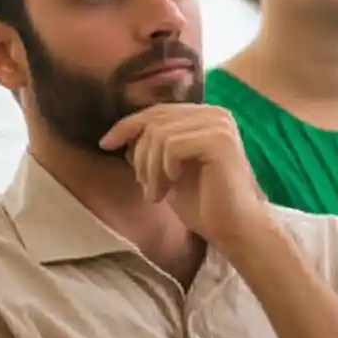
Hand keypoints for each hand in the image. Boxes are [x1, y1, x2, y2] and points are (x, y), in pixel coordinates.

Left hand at [99, 104, 268, 249]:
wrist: (232, 227)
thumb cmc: (202, 202)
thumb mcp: (168, 167)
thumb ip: (153, 145)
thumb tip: (122, 133)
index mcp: (206, 116)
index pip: (157, 111)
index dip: (127, 126)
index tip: (105, 144)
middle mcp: (216, 113)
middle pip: (154, 121)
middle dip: (140, 156)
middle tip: (147, 187)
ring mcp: (220, 125)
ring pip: (159, 134)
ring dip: (149, 168)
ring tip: (157, 192)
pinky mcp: (220, 140)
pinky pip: (172, 145)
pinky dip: (164, 169)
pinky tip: (173, 185)